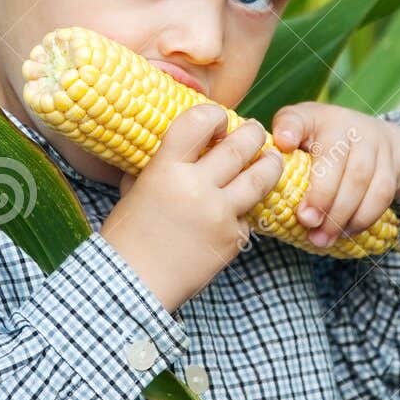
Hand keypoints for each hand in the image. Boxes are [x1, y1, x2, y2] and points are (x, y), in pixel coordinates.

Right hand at [102, 104, 284, 311]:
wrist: (133, 284)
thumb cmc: (127, 236)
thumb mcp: (135, 190)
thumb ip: (159, 166)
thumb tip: (177, 148)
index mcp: (166, 168)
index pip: (200, 121)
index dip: (216, 115)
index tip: (219, 120)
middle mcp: (196, 186)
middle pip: (241, 145)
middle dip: (254, 134)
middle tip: (255, 132)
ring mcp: (219, 213)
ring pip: (261, 177)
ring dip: (270, 163)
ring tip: (271, 159)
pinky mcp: (232, 239)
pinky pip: (248, 216)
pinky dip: (244, 211)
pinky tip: (235, 211)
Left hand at [271, 102, 399, 248]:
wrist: (381, 141)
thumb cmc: (326, 146)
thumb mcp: (301, 142)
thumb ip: (279, 158)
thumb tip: (254, 184)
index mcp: (312, 119)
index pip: (297, 117)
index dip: (290, 127)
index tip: (284, 143)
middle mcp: (344, 125)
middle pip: (334, 158)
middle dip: (320, 194)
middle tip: (306, 221)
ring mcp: (371, 142)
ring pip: (360, 179)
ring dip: (340, 214)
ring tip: (321, 239)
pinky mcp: (391, 164)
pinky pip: (381, 194)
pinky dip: (363, 218)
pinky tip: (345, 234)